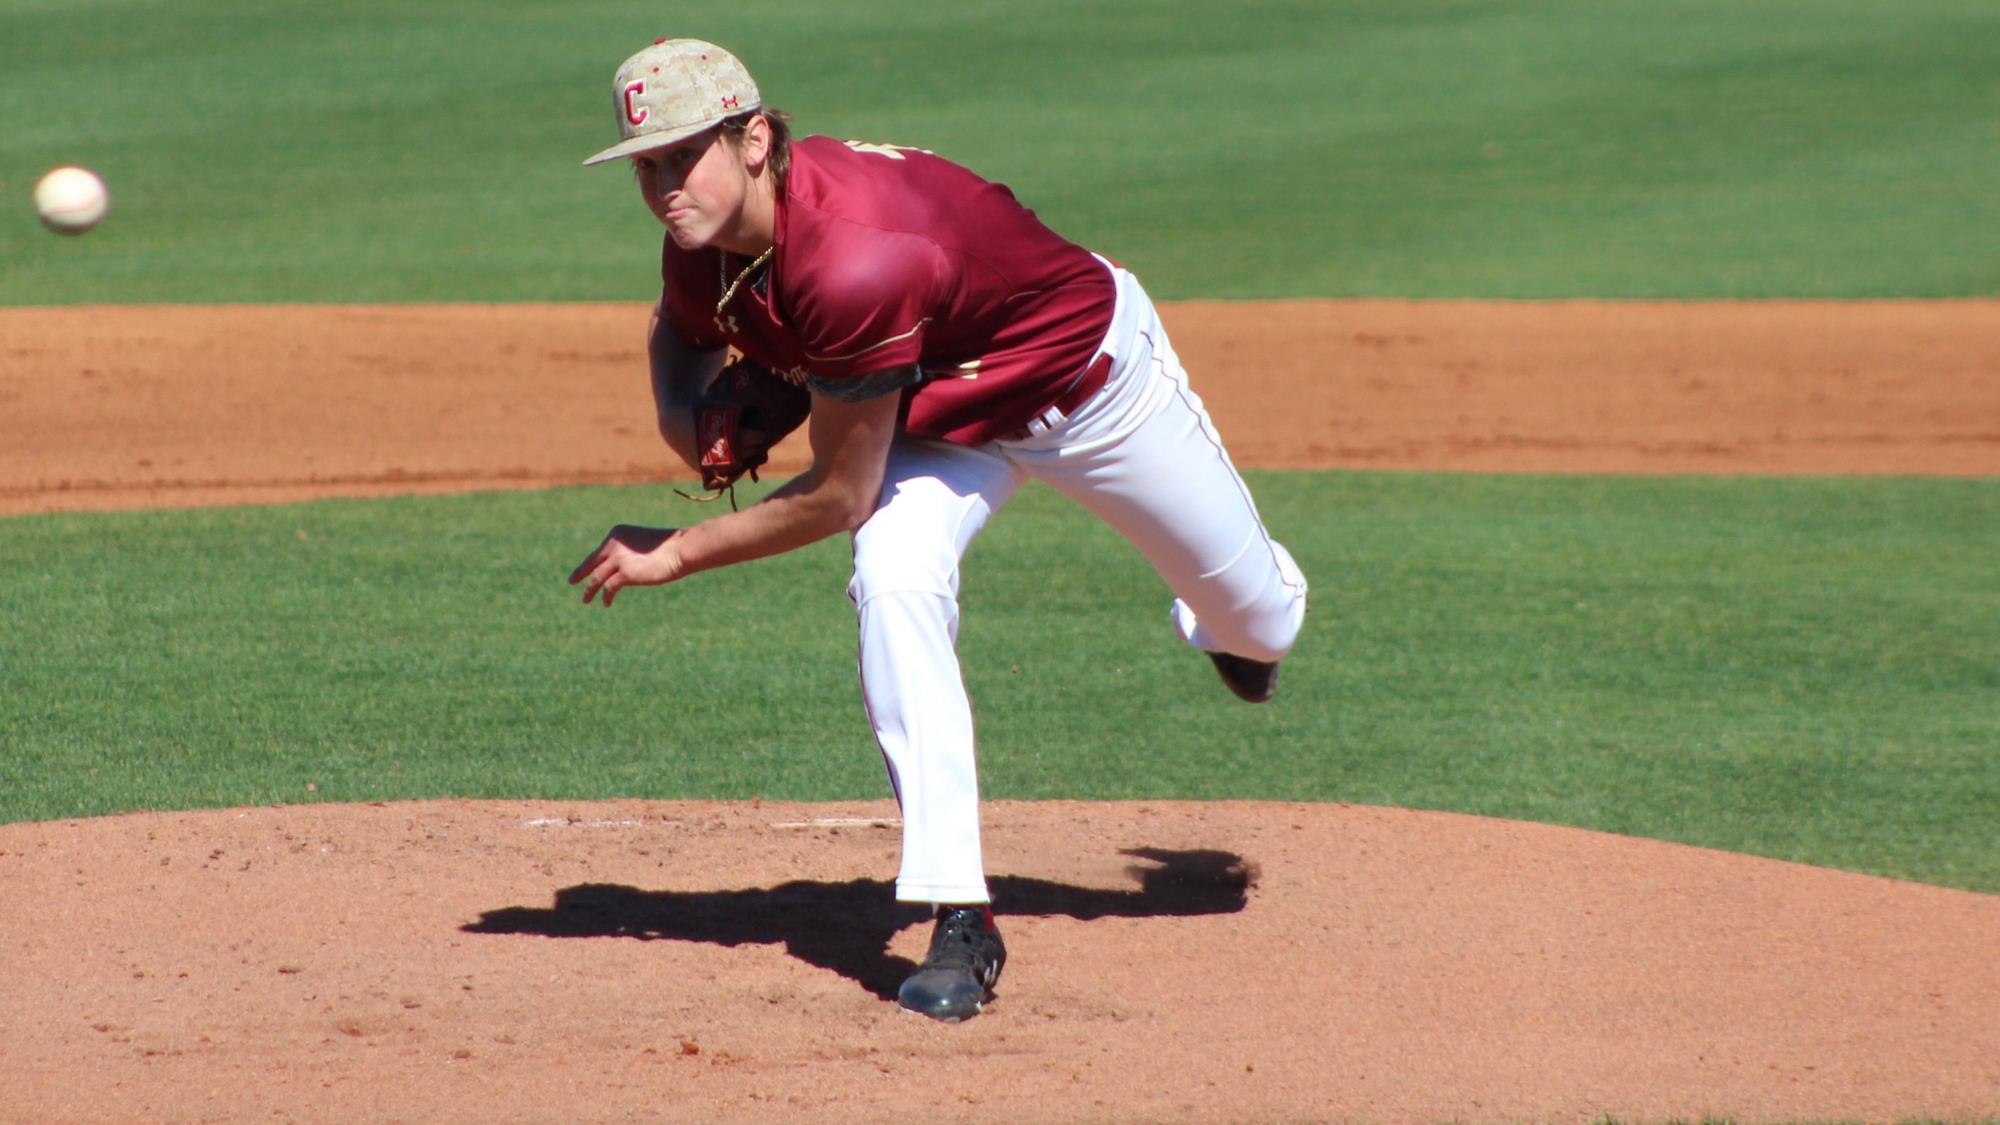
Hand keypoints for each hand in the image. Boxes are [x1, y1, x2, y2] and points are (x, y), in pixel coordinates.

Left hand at [568, 525, 682, 606]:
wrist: (680, 548)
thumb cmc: (669, 545)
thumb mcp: (643, 544)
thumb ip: (630, 553)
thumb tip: (624, 568)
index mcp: (617, 534)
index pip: (601, 550)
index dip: (594, 562)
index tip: (590, 569)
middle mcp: (613, 545)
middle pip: (591, 562)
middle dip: (580, 573)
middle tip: (571, 580)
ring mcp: (617, 559)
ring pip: (596, 577)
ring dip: (589, 590)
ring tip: (585, 600)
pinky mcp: (625, 574)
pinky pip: (608, 588)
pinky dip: (606, 596)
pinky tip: (606, 603)